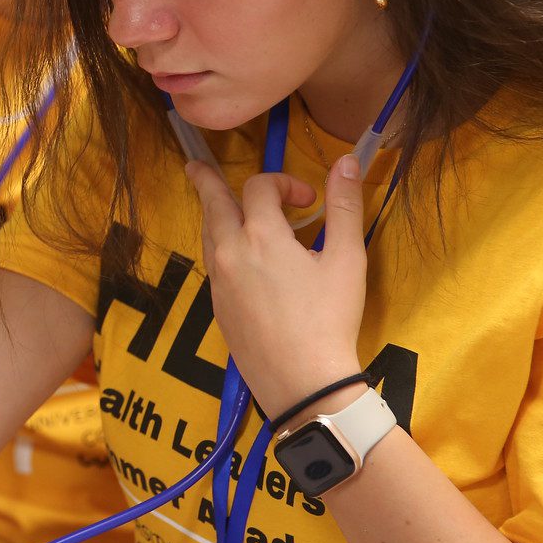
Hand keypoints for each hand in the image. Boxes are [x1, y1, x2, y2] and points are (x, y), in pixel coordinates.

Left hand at [183, 153, 368, 417]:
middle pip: (212, 205)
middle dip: (206, 181)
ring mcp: (218, 282)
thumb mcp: (347, 258)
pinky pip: (213, 264)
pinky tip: (237, 257)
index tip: (310, 201)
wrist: (303, 381)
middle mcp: (229, 253)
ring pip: (208, 235)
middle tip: (195, 165)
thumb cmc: (329, 319)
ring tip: (216, 205)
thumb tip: (346, 161)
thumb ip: (345, 206)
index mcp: (260, 236)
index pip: (258, 187)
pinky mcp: (217, 307)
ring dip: (215, 215)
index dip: (284, 182)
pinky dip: (221, 247)